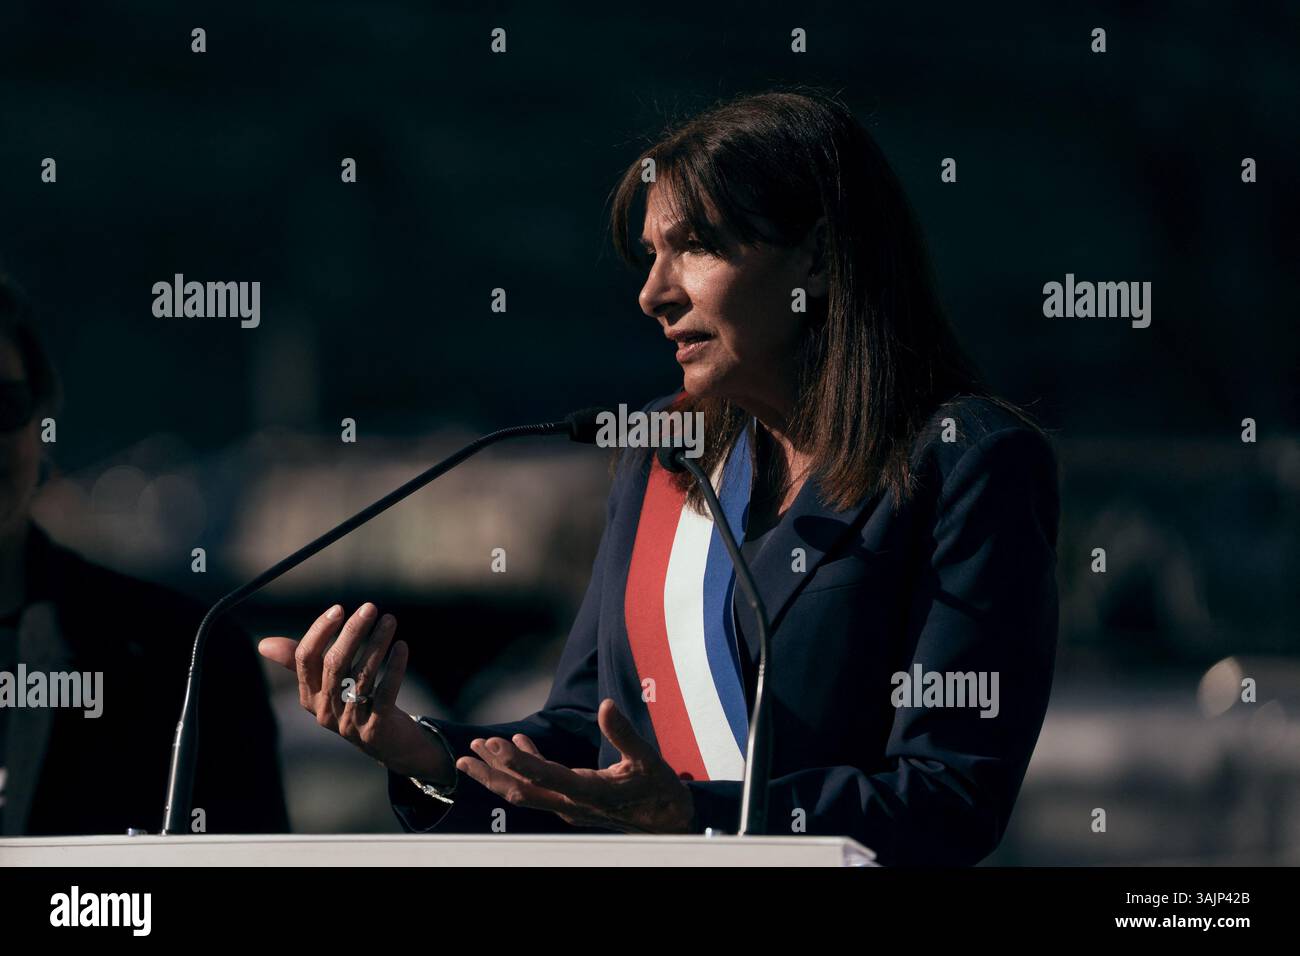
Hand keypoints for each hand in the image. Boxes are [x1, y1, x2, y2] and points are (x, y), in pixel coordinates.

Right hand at [258, 603, 453, 784]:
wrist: (386, 744)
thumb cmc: (354, 704)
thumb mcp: (326, 684)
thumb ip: (301, 662)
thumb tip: (263, 644)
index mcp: (309, 696)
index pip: (305, 659)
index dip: (320, 632)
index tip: (338, 608)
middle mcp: (326, 710)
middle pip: (334, 664)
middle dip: (352, 632)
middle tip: (370, 607)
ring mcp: (350, 721)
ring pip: (362, 675)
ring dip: (377, 644)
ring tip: (389, 621)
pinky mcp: (376, 728)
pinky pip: (385, 693)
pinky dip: (394, 668)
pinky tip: (401, 646)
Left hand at [457, 698, 695, 833]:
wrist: (670, 823)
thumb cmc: (660, 791)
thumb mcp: (648, 760)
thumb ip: (624, 733)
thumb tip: (606, 704)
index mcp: (589, 792)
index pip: (544, 776)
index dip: (517, 760)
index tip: (493, 744)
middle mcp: (572, 803)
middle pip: (521, 791)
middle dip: (491, 773)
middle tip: (465, 755)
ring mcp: (569, 806)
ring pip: (525, 791)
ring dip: (499, 772)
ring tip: (475, 751)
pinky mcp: (572, 803)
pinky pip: (540, 786)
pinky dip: (525, 766)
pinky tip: (519, 744)